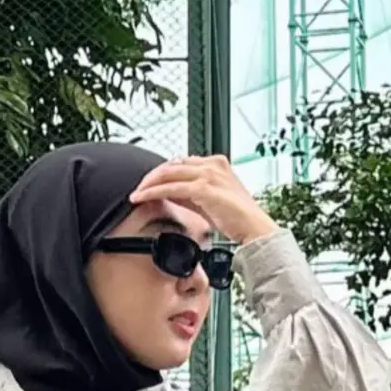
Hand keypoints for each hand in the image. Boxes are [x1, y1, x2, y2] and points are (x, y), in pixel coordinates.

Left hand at [128, 154, 278, 245]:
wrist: (254, 228)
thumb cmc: (238, 218)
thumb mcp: (211, 202)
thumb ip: (192, 196)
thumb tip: (172, 196)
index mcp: (216, 163)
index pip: (181, 163)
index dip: (163, 173)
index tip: (149, 184)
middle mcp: (212, 164)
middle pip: (172, 164)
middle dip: (152, 176)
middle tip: (138, 188)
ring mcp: (209, 174)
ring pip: (169, 173)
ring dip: (149, 183)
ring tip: (137, 194)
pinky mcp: (204, 188)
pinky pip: (172, 188)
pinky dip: (154, 192)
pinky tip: (143, 198)